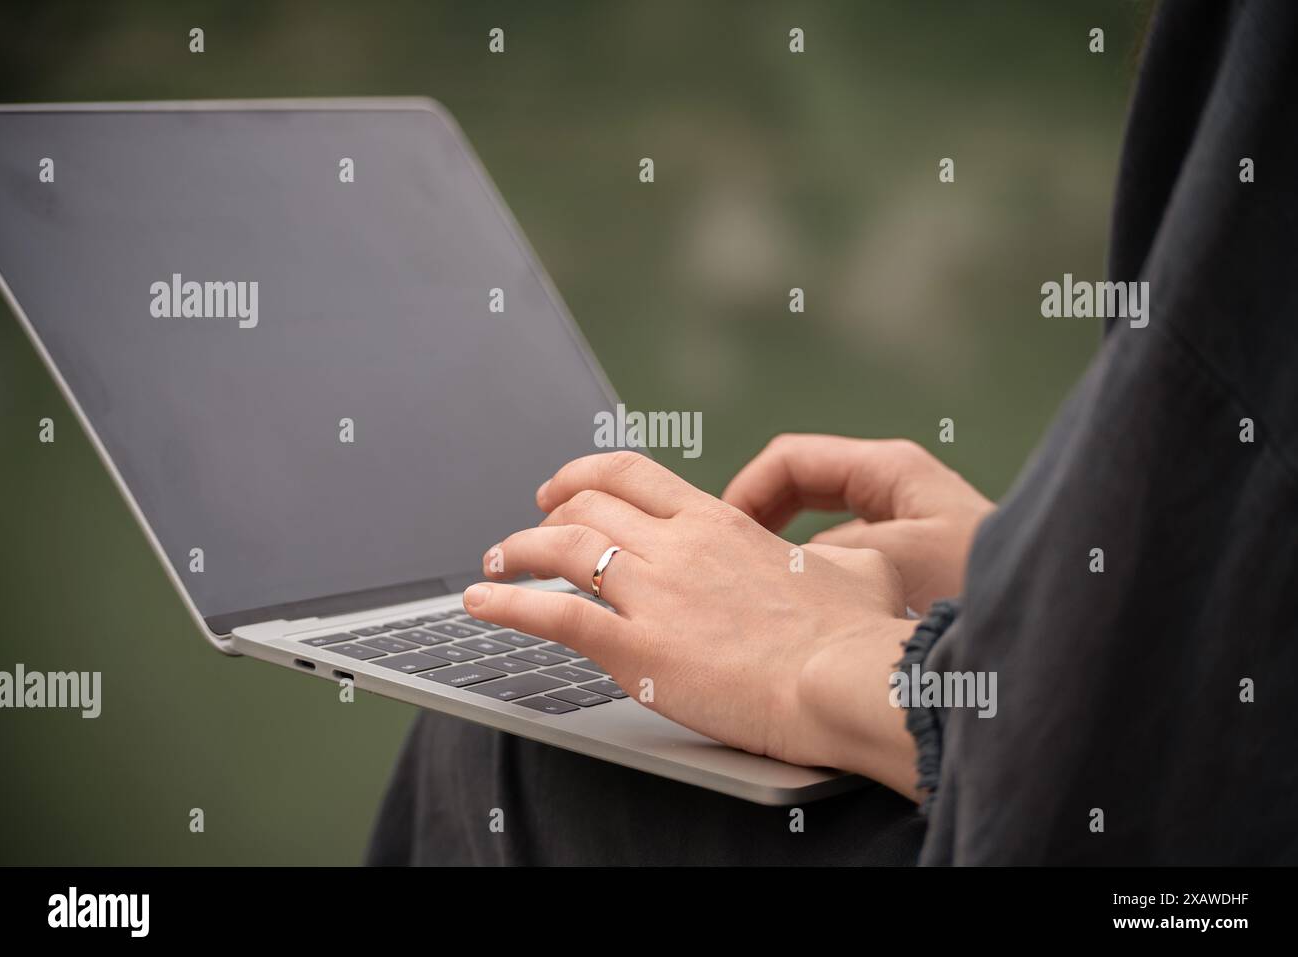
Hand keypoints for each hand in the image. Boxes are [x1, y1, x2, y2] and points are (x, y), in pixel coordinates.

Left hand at [464, 451, 921, 797]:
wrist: (845, 681)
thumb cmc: (858, 634)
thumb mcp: (856, 568)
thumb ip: (835, 556)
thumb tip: (849, 559)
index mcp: (718, 522)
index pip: (631, 474)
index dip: (584, 476)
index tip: (563, 488)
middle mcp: (676, 546)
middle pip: (585, 507)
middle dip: (544, 515)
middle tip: (526, 531)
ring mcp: (652, 595)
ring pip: (560, 551)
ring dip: (515, 552)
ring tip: (492, 563)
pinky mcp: (637, 649)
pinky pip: (553, 617)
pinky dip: (506, 606)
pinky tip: (480, 604)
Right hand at [722, 434, 993, 611]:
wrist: (1054, 636)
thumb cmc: (982, 590)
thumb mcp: (890, 557)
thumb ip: (820, 551)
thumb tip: (758, 557)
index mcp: (890, 470)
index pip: (790, 461)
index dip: (745, 493)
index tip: (719, 535)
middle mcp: (898, 496)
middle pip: (801, 499)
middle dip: (759, 534)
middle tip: (727, 574)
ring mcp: (905, 538)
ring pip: (822, 545)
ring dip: (790, 571)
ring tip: (764, 609)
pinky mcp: (912, 579)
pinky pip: (846, 579)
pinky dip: (821, 597)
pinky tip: (810, 632)